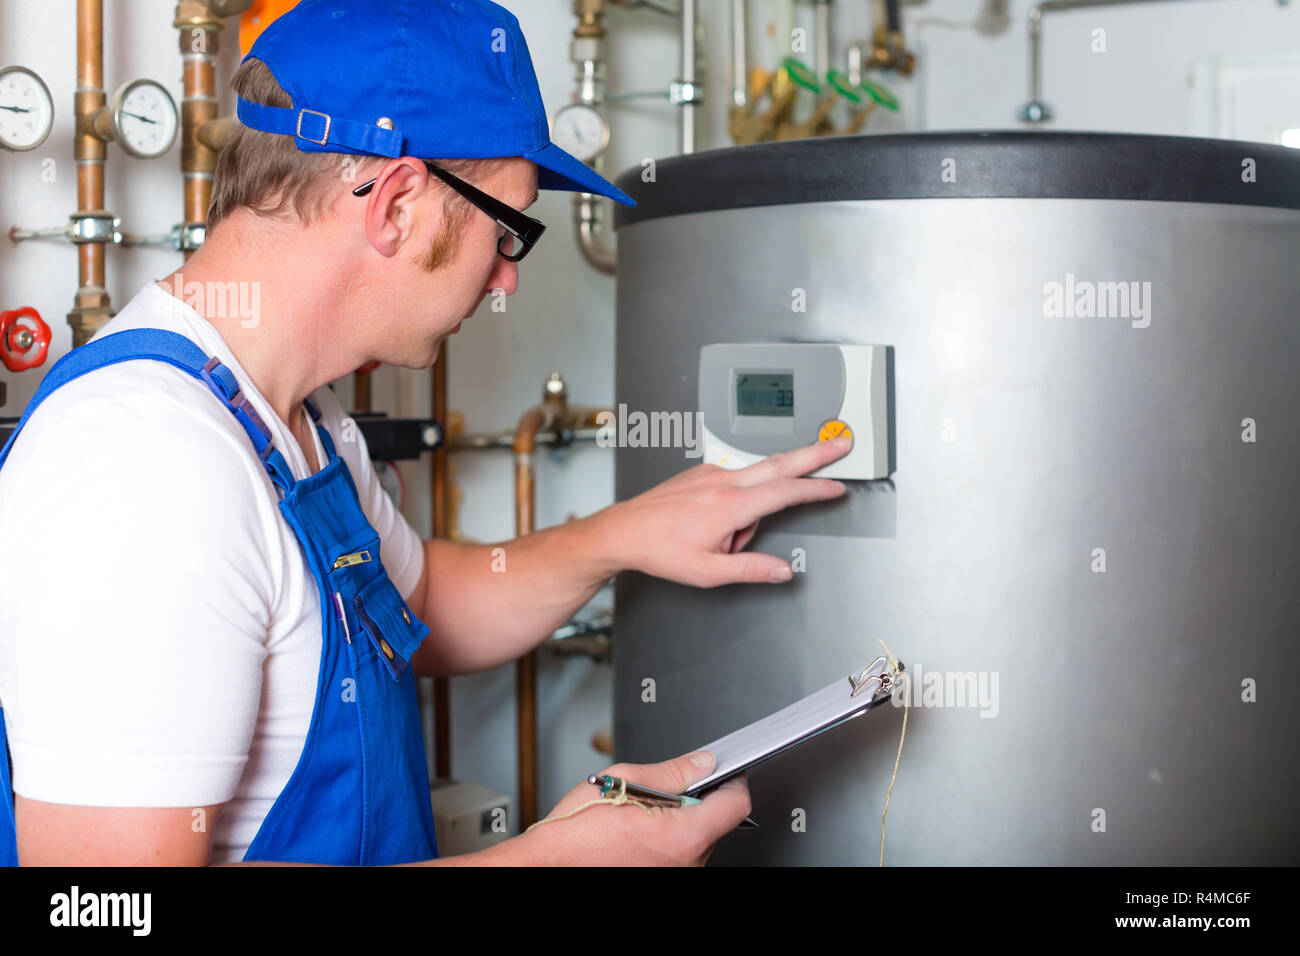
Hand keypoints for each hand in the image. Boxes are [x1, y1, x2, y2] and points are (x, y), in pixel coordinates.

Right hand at [518, 750, 749, 865]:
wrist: (549, 865)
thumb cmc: (576, 832)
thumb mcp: (624, 780)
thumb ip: (672, 771)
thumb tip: (701, 762)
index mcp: (682, 836)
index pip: (735, 804)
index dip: (732, 780)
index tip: (724, 770)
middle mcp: (686, 863)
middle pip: (715, 822)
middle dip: (697, 800)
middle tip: (663, 789)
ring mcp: (676, 876)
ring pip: (696, 839)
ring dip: (679, 821)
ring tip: (641, 813)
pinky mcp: (665, 880)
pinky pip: (679, 855)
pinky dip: (667, 840)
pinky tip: (638, 832)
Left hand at [604, 436, 850, 586]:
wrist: (623, 532)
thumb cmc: (659, 549)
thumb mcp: (708, 572)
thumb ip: (751, 569)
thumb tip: (783, 570)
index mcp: (728, 505)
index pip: (785, 491)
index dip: (817, 488)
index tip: (837, 486)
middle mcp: (721, 482)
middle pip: (780, 463)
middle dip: (815, 454)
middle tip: (841, 443)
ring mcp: (710, 474)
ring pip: (752, 485)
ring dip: (752, 510)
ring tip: (722, 541)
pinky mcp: (701, 474)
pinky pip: (732, 486)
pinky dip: (735, 506)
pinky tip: (712, 527)